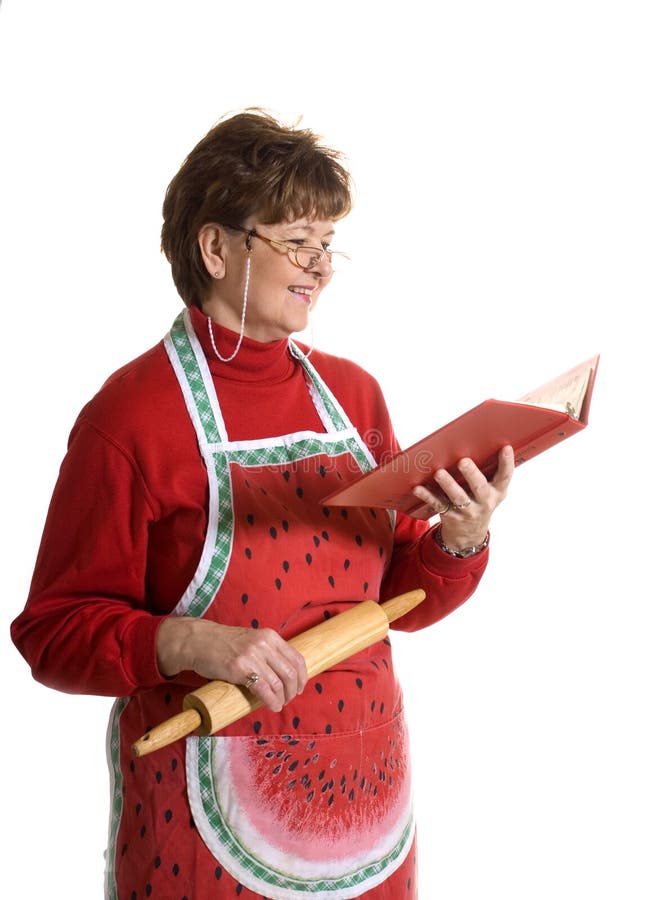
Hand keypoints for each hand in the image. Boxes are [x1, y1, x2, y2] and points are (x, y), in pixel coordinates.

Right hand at [156, 617, 307, 712]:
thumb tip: (284, 674)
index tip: (300, 688)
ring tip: (279, 704)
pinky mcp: (239, 668)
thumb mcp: (252, 641)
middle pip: (290, 673)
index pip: (297, 658)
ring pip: (278, 683)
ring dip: (282, 698)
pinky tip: (273, 706)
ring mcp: (252, 655)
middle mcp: (264, 643)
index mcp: (270, 636)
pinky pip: (264, 689)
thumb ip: (267, 652)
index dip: (302, 677)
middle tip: (288, 699)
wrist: (198, 641)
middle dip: (293, 690)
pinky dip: (272, 701)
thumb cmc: (224, 645)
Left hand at [410, 445, 513, 550]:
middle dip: (471, 474)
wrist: (470, 533)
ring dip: (448, 484)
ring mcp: (468, 511)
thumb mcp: (490, 489)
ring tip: (439, 473)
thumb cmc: (479, 499)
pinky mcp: (451, 516)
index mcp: (498, 491)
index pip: (505, 476)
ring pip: (458, 497)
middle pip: (479, 487)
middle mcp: (485, 501)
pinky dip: (427, 496)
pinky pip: (438, 505)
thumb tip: (475, 441)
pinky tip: (418, 488)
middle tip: (463, 461)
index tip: (505, 447)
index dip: (507, 462)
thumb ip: (486, 471)